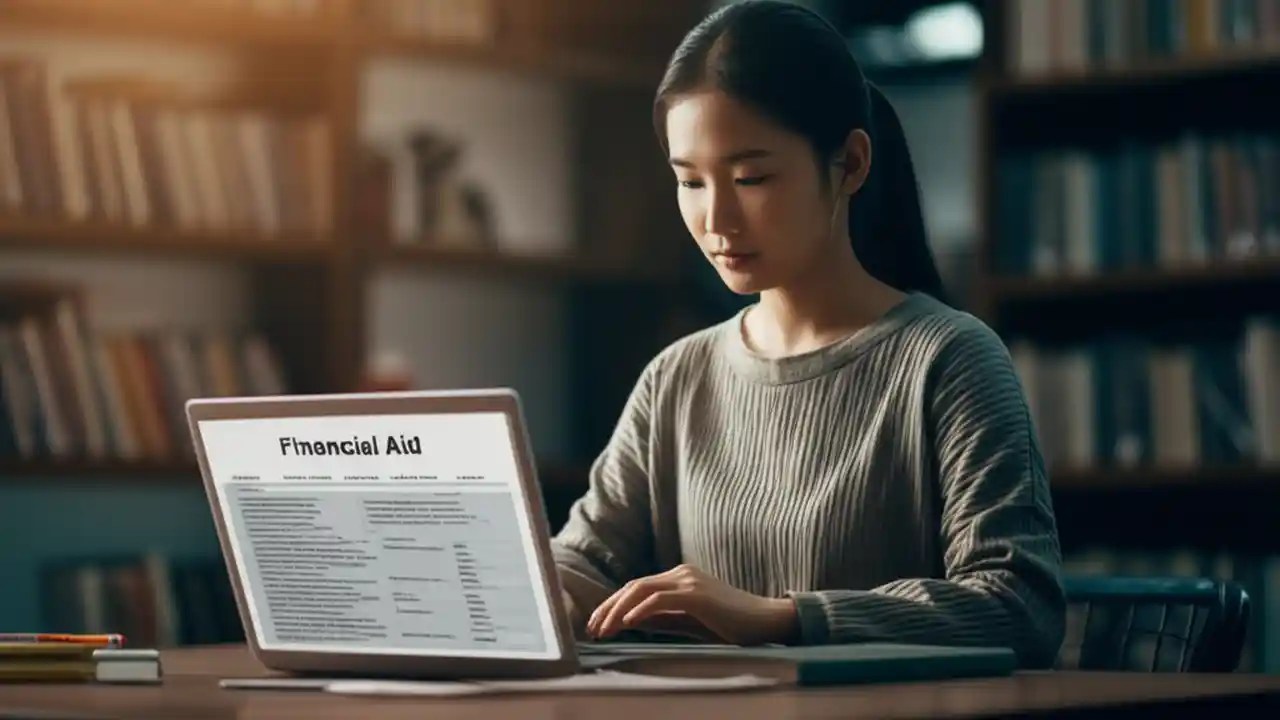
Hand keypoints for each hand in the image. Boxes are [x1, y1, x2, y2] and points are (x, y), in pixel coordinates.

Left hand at [586, 564, 798, 645]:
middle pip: (633, 586)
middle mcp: (680, 573)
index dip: (612, 605)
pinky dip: (641, 610)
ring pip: (642, 590)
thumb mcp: (687, 622)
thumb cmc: (729, 624)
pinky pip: (660, 599)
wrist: (765, 621)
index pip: (636, 588)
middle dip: (608, 607)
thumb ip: (660, 619)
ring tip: (604, 629)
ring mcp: (689, 581)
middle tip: (592, 629)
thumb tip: (628, 622)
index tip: (597, 625)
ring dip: (618, 610)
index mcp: (678, 578)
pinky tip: (628, 623)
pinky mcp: (697, 594)